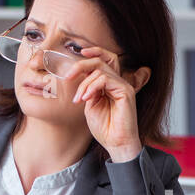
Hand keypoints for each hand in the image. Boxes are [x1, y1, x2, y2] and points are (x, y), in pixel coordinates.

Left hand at [62, 45, 142, 161]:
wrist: (115, 143)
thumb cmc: (104, 127)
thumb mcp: (90, 104)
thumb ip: (87, 89)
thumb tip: (80, 76)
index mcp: (109, 84)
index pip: (103, 60)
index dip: (93, 52)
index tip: (79, 51)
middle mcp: (117, 82)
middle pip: (100, 61)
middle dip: (80, 65)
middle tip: (68, 77)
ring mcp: (123, 86)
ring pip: (100, 70)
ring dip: (84, 83)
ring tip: (79, 99)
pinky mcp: (126, 91)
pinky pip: (105, 79)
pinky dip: (92, 86)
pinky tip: (87, 98)